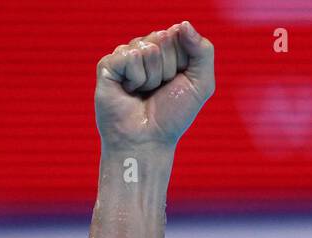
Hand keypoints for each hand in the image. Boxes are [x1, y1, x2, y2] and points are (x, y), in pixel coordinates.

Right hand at [95, 21, 214, 149]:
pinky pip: (129, 56)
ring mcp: (125, 55)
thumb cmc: (173, 115)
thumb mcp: (201, 84)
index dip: (183, 62)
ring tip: (144, 93)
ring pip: (147, 48)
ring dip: (152, 77)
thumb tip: (183, 24)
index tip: (177, 83)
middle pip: (163, 37)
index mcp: (167, 50)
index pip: (179, 34)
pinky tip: (129, 91)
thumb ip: (203, 51)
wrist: (148, 140)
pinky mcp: (108, 64)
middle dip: (168, 69)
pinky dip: (135, 78)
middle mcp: (145, 49)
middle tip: (160, 90)